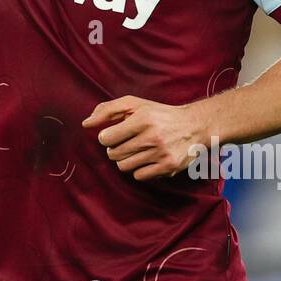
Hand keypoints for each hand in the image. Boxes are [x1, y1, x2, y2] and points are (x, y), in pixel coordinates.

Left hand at [82, 96, 210, 180]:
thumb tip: (86, 124)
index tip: (114, 134)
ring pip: (124, 167)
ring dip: (126, 159)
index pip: (106, 138)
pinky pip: (139, 176)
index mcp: (143, 118)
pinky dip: (139, 169)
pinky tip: (147, 159)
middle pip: (113, 154)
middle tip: (127, 142)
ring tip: (136, 150)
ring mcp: (161, 153)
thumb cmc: (159, 114)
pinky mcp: (169, 167)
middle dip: (115, 149)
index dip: (106, 137)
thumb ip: (107, 110)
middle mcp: (153, 136)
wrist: (194, 126)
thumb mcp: (134, 104)